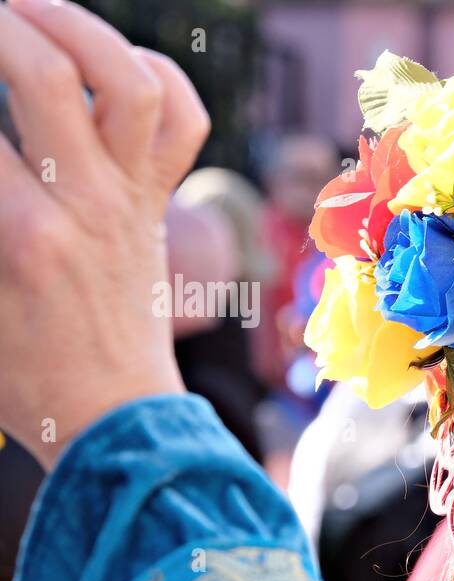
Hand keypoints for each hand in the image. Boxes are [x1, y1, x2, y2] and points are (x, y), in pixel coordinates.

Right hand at [0, 0, 209, 469]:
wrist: (114, 416)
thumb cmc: (21, 370)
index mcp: (19, 234)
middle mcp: (85, 205)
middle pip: (44, 74)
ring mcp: (132, 200)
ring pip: (129, 84)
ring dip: (77, 28)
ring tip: (28, 10)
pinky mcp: (159, 203)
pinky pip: (183, 123)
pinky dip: (156, 76)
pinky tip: (109, 64)